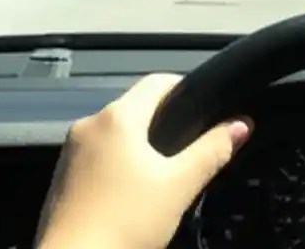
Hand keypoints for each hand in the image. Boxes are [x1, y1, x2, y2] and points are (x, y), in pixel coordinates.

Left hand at [35, 73, 251, 248]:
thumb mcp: (178, 186)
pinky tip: (132, 191)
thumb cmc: (126, 223)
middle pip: (135, 107)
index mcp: (117, 117)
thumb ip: (212, 151)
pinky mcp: (62, 177)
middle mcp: (89, 124)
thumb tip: (241, 124)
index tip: (206, 107)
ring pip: (115, 134)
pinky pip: (97, 157)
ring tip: (165, 173)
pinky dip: (118, 164)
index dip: (185, 89)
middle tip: (192, 145)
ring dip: (139, 145)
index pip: (157, 82)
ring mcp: (71, 151)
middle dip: (163, 122)